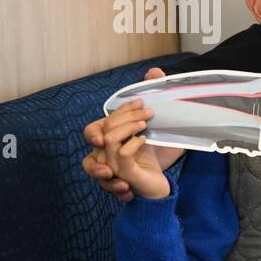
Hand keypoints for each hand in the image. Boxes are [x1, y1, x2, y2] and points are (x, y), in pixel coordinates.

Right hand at [81, 67, 176, 202]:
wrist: (163, 188)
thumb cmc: (157, 159)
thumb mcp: (161, 129)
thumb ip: (156, 101)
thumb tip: (153, 72)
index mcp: (109, 144)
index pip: (97, 126)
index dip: (115, 113)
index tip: (139, 103)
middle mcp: (105, 155)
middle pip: (98, 129)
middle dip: (122, 118)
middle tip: (148, 113)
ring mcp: (112, 166)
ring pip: (107, 141)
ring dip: (126, 129)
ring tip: (146, 128)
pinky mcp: (126, 176)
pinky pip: (121, 156)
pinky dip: (132, 145)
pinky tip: (144, 140)